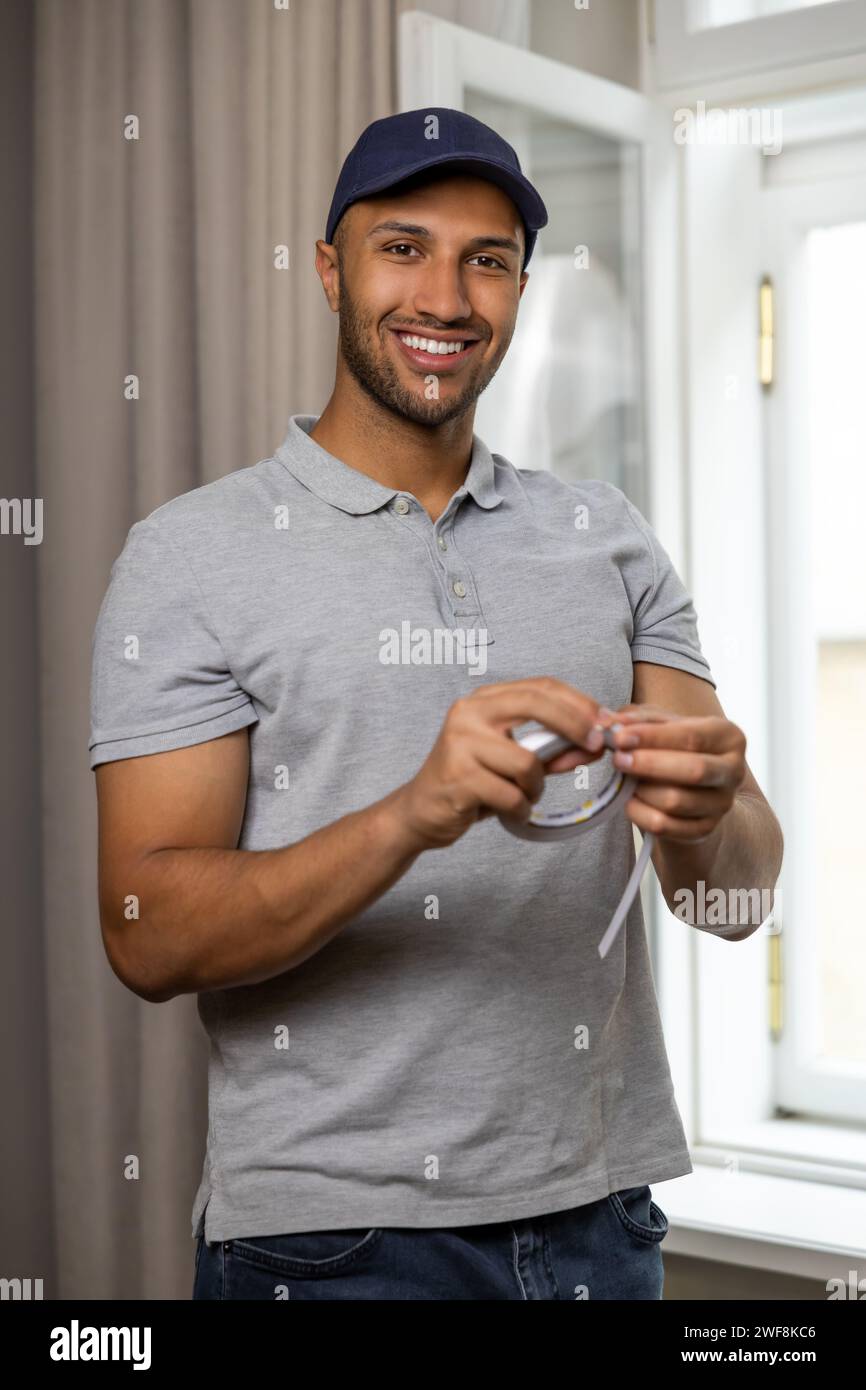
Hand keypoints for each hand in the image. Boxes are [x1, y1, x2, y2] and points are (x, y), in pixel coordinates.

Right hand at [393, 676, 611, 850]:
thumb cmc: (470, 782)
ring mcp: (461, 744)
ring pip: (527, 763)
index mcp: (483, 701)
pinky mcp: (459, 777)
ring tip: (520, 796)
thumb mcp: (512, 760)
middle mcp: (469, 713)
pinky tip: (506, 810)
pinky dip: (520, 808)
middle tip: (597, 746)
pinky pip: (512, 795)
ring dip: (536, 788)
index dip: (578, 702)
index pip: (540, 687)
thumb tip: (594, 745)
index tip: (605, 721)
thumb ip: (550, 750)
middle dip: (575, 725)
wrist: (420, 811)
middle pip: (536, 704)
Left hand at [605, 703, 746, 843]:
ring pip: (676, 801)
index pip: (691, 736)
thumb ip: (636, 719)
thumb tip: (607, 721)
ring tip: (626, 779)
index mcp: (729, 736)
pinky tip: (630, 799)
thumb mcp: (660, 724)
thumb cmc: (675, 747)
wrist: (693, 787)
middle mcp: (733, 771)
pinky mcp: (705, 829)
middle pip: (693, 771)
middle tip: (618, 759)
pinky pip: (665, 826)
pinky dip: (639, 813)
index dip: (652, 737)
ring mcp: (722, 804)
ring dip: (642, 789)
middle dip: (649, 764)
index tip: (619, 736)